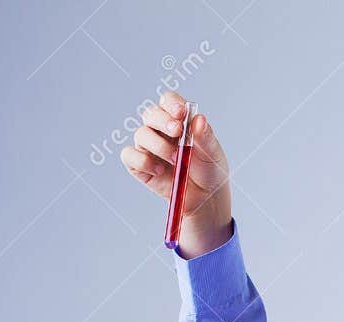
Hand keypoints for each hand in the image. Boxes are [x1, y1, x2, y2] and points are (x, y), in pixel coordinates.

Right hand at [119, 91, 232, 256]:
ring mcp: (147, 146)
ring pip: (141, 134)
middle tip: (178, 132)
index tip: (181, 113)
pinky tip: (159, 170)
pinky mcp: (138, 164)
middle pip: (151, 113)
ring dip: (160, 146)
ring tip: (177, 160)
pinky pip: (130, 155)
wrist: (205, 198)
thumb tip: (199, 119)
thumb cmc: (209, 171)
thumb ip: (206, 136)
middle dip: (162, 121)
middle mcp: (159, 130)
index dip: (172, 103)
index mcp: (178, 120)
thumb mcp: (213, 153)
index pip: (168, 101)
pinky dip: (143, 161)